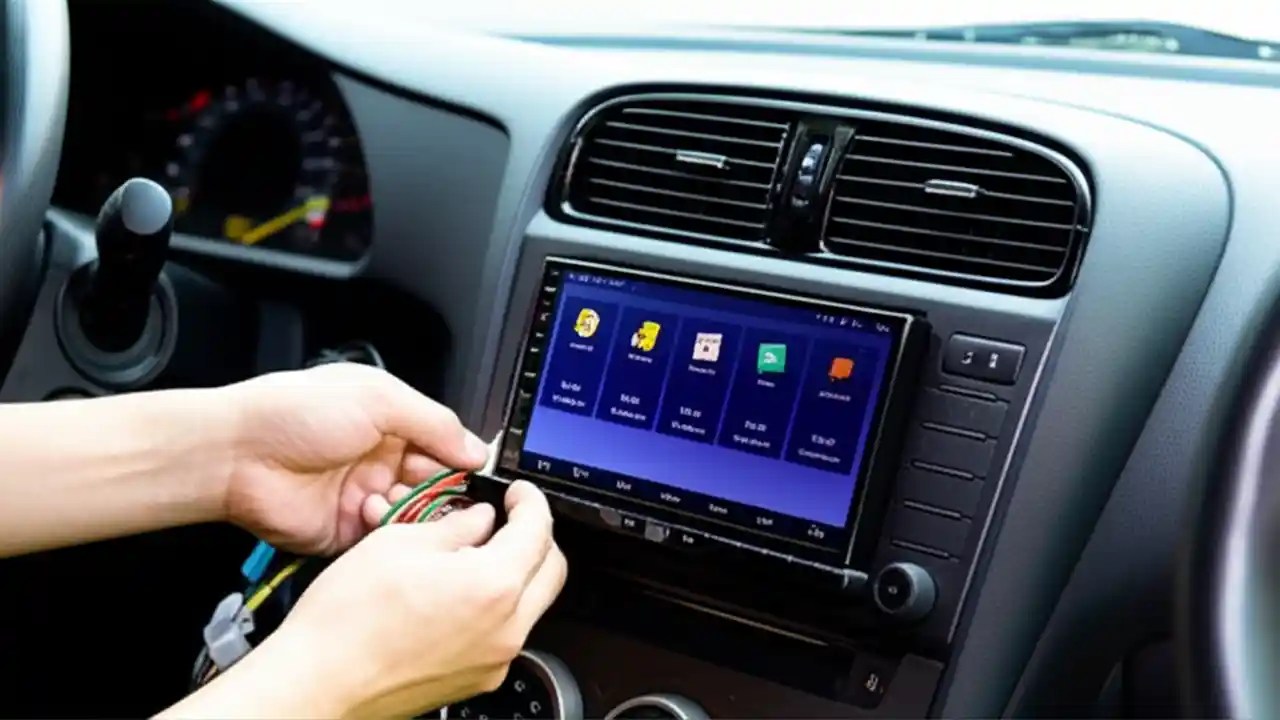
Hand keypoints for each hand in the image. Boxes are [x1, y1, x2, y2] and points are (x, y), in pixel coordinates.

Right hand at [201, 481, 566, 718]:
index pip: (539, 529)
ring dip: (515, 574)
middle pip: (551, 570)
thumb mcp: (400, 542)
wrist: (317, 682)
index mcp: (493, 586)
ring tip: (472, 557)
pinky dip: (494, 607)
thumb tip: (479, 518)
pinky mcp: (476, 680)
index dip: (530, 500)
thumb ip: (455, 525)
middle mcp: (505, 629)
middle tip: (507, 520)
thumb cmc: (347, 621)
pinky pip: (505, 633)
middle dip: (536, 538)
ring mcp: (494, 660)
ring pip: (531, 604)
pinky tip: (455, 594)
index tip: (519, 493)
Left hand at [222, 363, 489, 554]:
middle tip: (444, 491)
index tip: (478, 474)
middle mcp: (382, 461)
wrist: (237, 454)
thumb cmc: (294, 412)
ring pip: (417, 517)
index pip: (447, 447)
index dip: (464, 462)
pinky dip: (388, 533)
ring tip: (394, 496)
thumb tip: (476, 448)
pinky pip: (385, 542)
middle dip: (445, 491)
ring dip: (414, 511)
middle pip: (438, 486)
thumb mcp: (379, 398)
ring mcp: (366, 498)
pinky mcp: (348, 532)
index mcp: (392, 423)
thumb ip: (434, 422)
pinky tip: (373, 513)